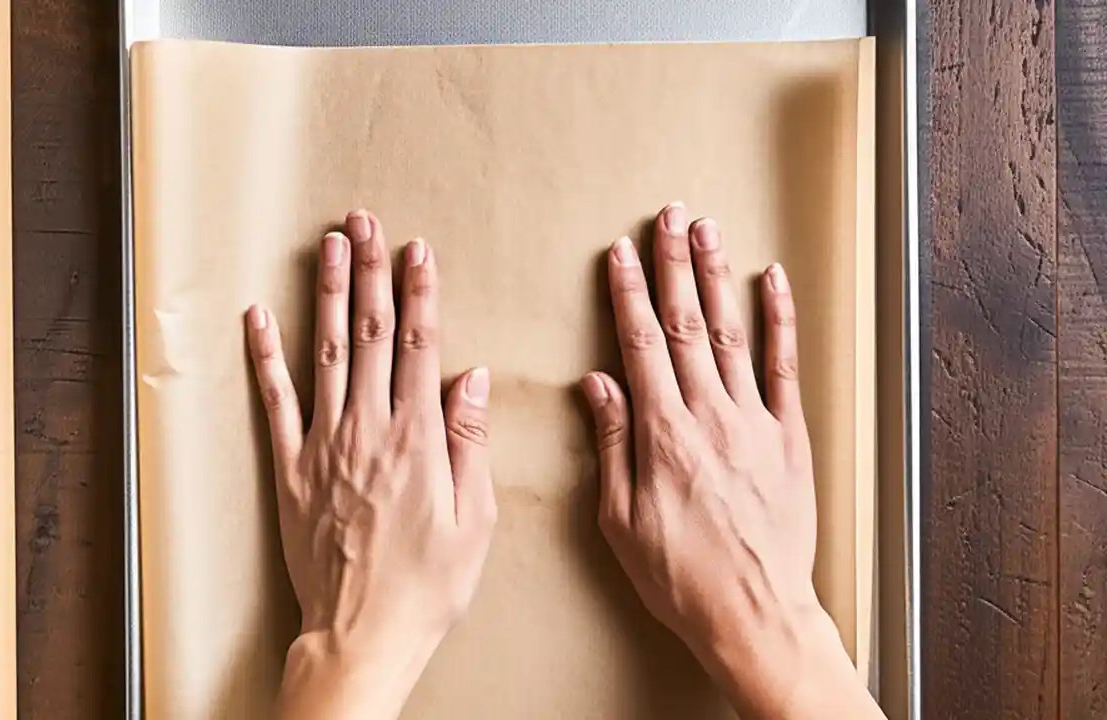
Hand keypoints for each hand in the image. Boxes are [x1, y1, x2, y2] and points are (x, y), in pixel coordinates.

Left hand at [247, 210, 496, 719]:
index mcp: (419, 439)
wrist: (361, 634)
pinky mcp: (291, 470)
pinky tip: (259, 318)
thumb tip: (471, 378)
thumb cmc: (427, 585)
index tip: (419, 250)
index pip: (422, 347)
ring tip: (329, 246)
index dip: (420, 293)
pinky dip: (265, 358)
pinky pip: (274, 402)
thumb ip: (470, 442)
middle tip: (367, 223)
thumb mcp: (475, 519)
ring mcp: (324, 446)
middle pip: (373, 335)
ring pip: (327, 354)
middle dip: (371, 273)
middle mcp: (369, 430)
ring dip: (329, 295)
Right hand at [582, 204, 882, 718]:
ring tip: (708, 229)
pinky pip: (784, 366)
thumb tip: (598, 383)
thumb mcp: (621, 519)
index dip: (628, 292)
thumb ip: (613, 443)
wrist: (753, 613)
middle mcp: (708, 414)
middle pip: (684, 323)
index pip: (638, 344)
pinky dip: (779, 320)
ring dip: (717, 276)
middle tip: (669, 216)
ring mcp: (754, 421)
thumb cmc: (680, 575)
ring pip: (730, 333)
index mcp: (661, 433)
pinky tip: (772, 281)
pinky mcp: (789, 437)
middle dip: (674, 264)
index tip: (620, 252)